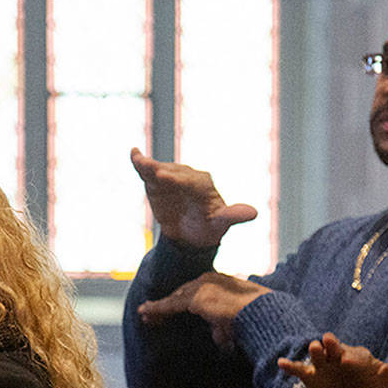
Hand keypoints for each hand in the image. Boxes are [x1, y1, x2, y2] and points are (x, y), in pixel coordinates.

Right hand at [130, 148, 257, 247]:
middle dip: (165, 173)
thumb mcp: (221, 223)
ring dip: (149, 166)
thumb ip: (233, 216)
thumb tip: (254, 213)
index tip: (167, 179)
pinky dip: (141, 162)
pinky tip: (133, 153)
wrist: (191, 233)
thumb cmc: (209, 227)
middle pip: (174, 174)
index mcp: (204, 184)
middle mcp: (187, 176)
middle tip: (154, 173)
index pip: (191, 182)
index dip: (180, 181)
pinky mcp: (157, 181)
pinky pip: (149, 172)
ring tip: (139, 163)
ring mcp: (172, 177)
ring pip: (160, 170)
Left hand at [136, 271, 269, 347]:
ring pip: (173, 298)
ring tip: (144, 314)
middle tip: (152, 313)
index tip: (172, 308)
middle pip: (181, 292)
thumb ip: (223, 326)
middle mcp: (209, 280)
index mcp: (220, 282)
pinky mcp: (195, 298)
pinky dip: (157, 309)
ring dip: (158, 307)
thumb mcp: (236, 320)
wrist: (261, 314)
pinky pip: (171, 305)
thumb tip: (217, 336)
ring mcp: (202, 287)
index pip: (195, 290)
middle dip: (166, 303)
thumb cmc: (255, 318)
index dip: (181, 300)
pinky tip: (145, 313)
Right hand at [278, 333, 387, 387]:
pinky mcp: (311, 377)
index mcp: (353, 355)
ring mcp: (323, 367)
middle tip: (327, 342)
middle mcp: (336, 357)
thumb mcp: (385, 376)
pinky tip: (281, 364)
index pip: (352, 353)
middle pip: (332, 348)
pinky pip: (299, 371)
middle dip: (330, 346)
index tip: (349, 360)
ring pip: (316, 356)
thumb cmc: (370, 383)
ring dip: (313, 352)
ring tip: (311, 348)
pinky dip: (289, 367)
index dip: (351, 357)